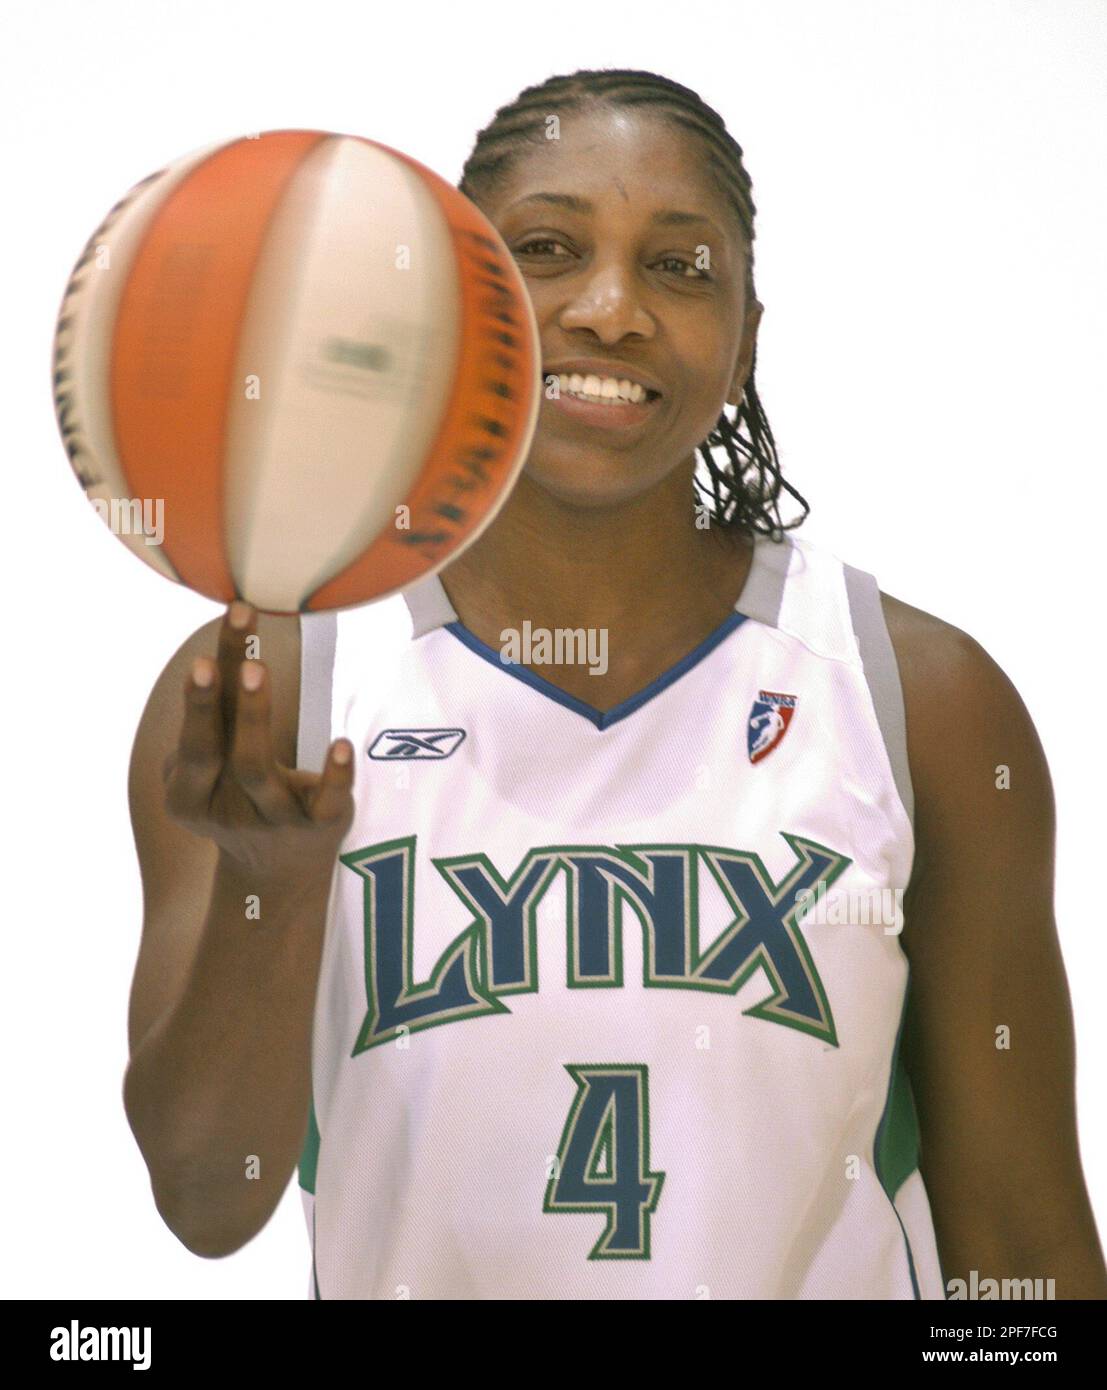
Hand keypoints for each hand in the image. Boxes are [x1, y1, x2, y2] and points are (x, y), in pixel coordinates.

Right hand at [162, 600, 354, 883]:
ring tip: (260, 668)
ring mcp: (272, 816)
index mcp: (191, 789)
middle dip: (211, 703)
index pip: (195, 734)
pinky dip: (334, 775)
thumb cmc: (240, 798)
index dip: (197, 700)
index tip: (202, 658)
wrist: (276, 873)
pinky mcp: (318, 826)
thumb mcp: (216, 767)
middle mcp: (225, 803)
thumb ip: (214, 720)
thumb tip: (218, 655)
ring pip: (257, 770)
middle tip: (215, 660)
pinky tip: (342, 744)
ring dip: (255, 718)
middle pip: (214, 750)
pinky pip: (326, 802)